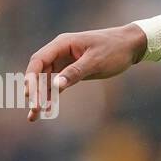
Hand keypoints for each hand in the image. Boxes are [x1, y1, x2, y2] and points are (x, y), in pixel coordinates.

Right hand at [24, 23, 147, 121]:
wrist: (131, 46)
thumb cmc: (114, 49)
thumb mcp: (96, 61)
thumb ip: (75, 72)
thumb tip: (56, 85)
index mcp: (62, 44)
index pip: (39, 60)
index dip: (31, 77)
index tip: (29, 94)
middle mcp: (60, 52)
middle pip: (40, 72)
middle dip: (34, 91)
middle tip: (34, 109)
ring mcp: (65, 62)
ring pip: (47, 81)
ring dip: (40, 97)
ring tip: (34, 116)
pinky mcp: (73, 72)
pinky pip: (58, 85)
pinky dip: (52, 97)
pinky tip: (46, 110)